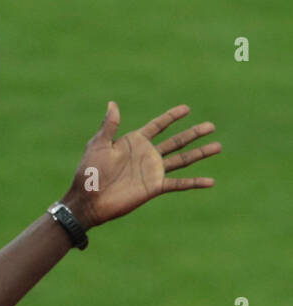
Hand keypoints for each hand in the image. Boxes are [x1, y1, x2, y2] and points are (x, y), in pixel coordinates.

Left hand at [63, 101, 219, 227]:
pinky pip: (179, 183)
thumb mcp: (97, 145)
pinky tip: (211, 181)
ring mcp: (152, 171)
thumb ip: (109, 125)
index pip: (158, 125)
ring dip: (200, 153)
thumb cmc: (88, 174)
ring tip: (218, 146)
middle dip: (194, 133)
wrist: (87, 201)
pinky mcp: (154, 187)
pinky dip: (195, 182)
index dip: (172, 116)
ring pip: (182, 159)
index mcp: (134, 142)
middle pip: (176, 141)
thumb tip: (112, 104)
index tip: (187, 108)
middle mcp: (147, 155)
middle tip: (212, 125)